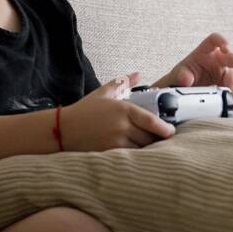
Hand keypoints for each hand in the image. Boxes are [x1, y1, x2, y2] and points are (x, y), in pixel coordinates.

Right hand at [60, 72, 175, 150]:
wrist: (62, 130)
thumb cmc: (84, 111)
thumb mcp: (104, 92)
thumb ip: (123, 82)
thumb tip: (138, 74)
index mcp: (123, 109)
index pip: (151, 121)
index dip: (165, 128)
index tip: (171, 131)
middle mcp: (121, 126)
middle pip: (149, 137)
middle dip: (157, 139)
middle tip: (161, 140)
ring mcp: (115, 142)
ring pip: (141, 149)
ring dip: (147, 149)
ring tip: (150, 148)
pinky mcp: (109, 154)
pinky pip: (129, 157)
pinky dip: (135, 156)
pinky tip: (135, 154)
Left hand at [154, 32, 232, 98]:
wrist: (183, 92)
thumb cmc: (182, 77)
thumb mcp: (178, 75)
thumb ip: (180, 75)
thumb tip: (185, 79)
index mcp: (205, 52)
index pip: (215, 40)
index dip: (222, 41)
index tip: (226, 48)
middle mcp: (218, 60)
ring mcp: (224, 73)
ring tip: (231, 95)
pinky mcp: (226, 85)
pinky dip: (232, 96)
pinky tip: (229, 100)